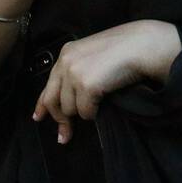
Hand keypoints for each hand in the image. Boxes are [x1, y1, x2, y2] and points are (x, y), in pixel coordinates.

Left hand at [33, 20, 180, 142]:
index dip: (43, 104)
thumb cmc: (127, 49)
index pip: (48, 83)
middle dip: (60, 120)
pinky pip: (86, 113)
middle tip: (64, 136)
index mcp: (67, 53)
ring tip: (99, 102)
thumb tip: (71, 97)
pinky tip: (104, 103)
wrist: (143, 46)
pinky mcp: (86, 85)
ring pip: (70, 109)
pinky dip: (95, 113)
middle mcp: (66, 62)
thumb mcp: (94, 55)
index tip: (38, 117)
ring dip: (84, 111)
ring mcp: (74, 73)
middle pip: (53, 101)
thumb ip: (79, 69)